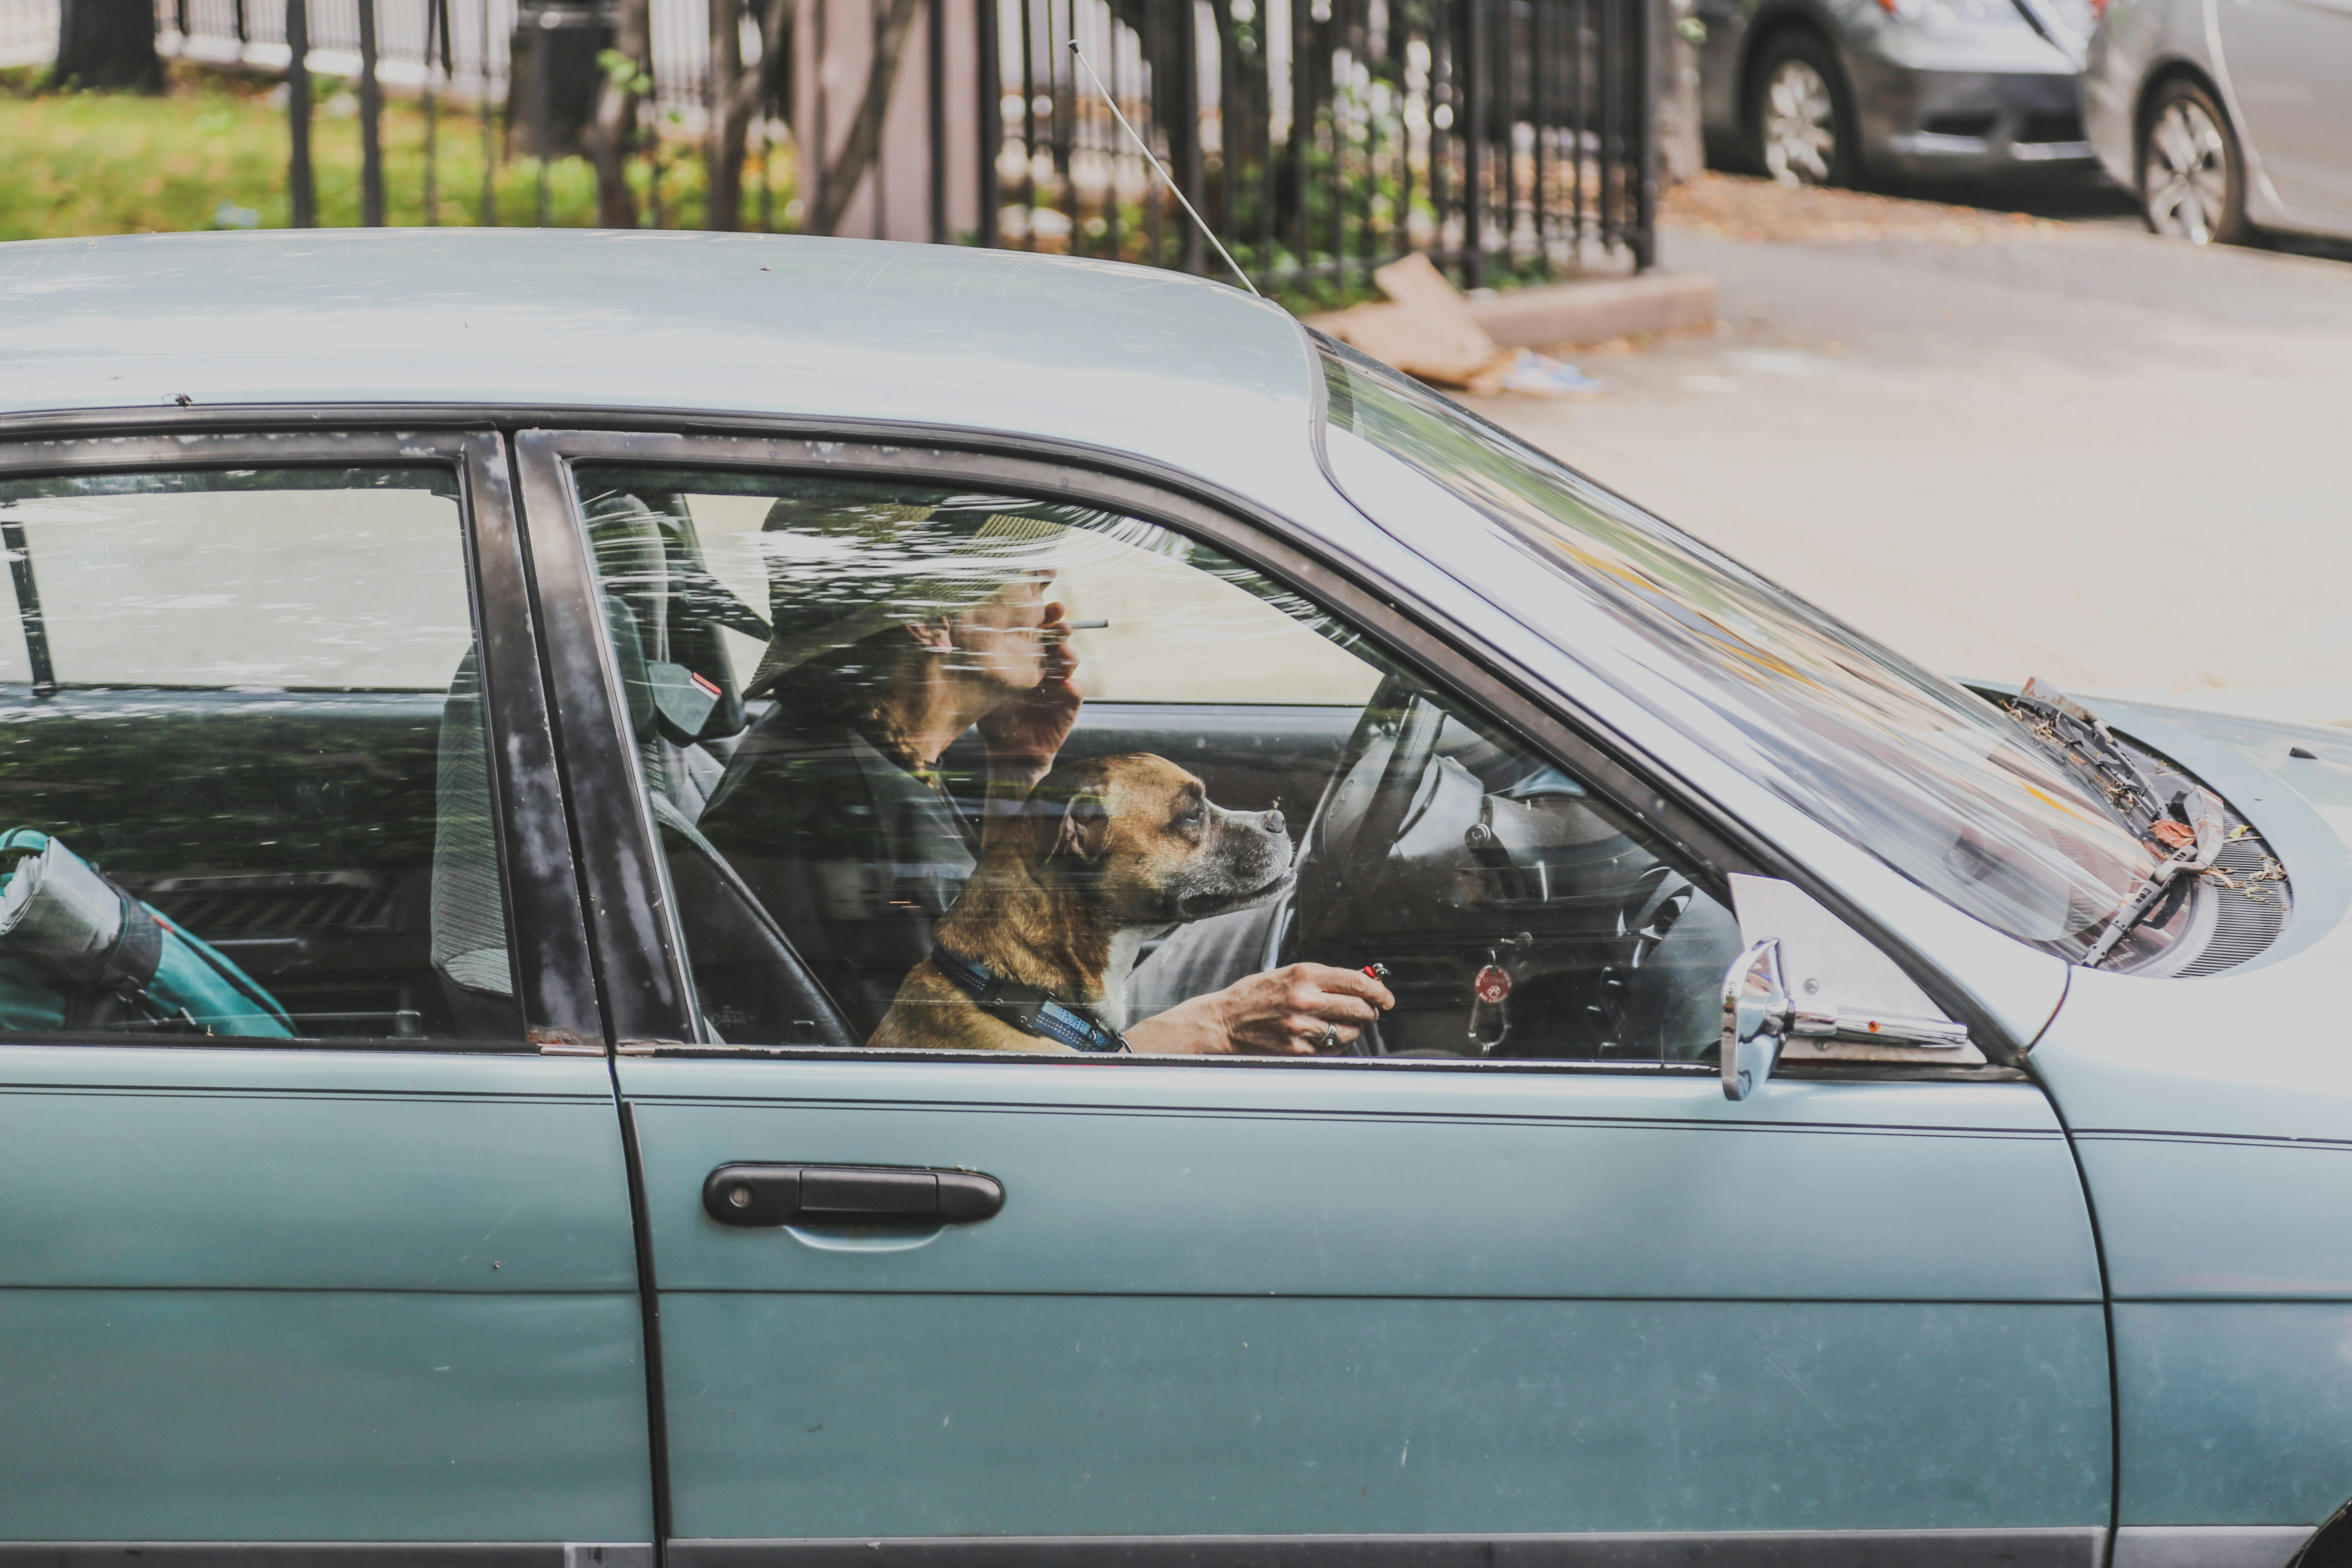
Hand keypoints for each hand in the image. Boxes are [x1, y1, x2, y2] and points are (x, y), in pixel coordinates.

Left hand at [975, 599, 1081, 783]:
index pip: (1037, 630)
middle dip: (1060, 628)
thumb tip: (947, 636)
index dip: (1043, 615)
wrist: (1008, 756)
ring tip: (1063, 652)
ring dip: (1068, 654)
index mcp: (1026, 659)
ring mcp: (1058, 685)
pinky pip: (1077, 691)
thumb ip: (974, 667)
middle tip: (1059, 622)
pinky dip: (1073, 686)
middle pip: (1057, 639)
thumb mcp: (982, 690)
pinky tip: (1066, 685)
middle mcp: (1044, 668)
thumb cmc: (994, 720)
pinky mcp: (1068, 706)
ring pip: (1070, 661)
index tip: (1044, 603)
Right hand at [1126, 963, 1396, 1055]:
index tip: (1386, 998)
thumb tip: (1359, 983)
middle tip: (1371, 1012)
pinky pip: (1331, 1049)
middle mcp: (1305, 999)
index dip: (1378, 991)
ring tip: (1341, 1025)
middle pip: (1359, 1007)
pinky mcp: (1297, 1050)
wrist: (1222, 1022)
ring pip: (1348, 1031)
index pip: (1357, 982)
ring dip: (1353, 1029)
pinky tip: (1323, 1038)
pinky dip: (1334, 1045)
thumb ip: (1322, 978)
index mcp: (1304, 974)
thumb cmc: (1253, 996)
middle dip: (1371, 1011)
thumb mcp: (1286, 974)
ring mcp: (1301, 1027)